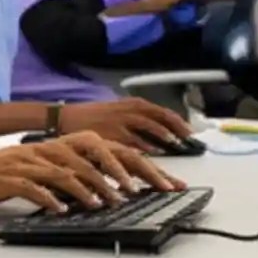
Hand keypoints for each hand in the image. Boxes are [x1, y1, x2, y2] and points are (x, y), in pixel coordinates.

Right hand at [0, 131, 185, 211]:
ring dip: (91, 188)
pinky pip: (36, 187)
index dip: (137, 164)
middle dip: (124, 172)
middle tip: (143, 192)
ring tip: (106, 203)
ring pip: (68, 170)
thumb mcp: (39, 170)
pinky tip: (63, 211)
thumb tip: (103, 189)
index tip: (162, 182)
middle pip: (95, 153)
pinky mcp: (10, 177)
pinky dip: (52, 199)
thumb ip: (69, 174)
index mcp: (57, 146)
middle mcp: (47, 149)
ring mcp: (28, 162)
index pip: (106, 147)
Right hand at [60, 98, 191, 151]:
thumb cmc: (92, 119)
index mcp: (133, 104)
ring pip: (152, 126)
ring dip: (166, 136)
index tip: (191, 134)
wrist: (65, 118)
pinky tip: (154, 153)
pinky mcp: (113, 131)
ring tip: (178, 145)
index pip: (164, 112)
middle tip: (191, 141)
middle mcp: (130, 109)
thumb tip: (160, 138)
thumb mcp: (117, 113)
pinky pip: (135, 139)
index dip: (180, 123)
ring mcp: (122, 119)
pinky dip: (147, 146)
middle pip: (162, 117)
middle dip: (179, 129)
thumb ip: (138, 123)